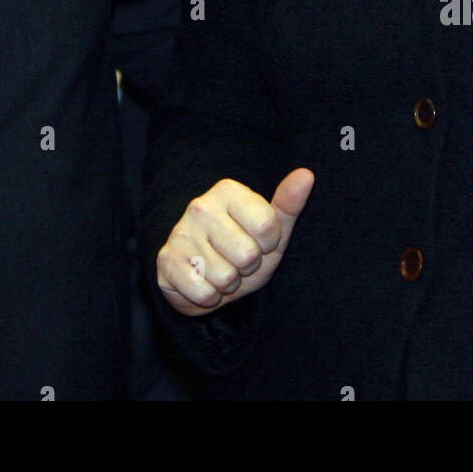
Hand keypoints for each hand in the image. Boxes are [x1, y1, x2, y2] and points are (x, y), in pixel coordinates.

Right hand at [156, 169, 314, 315]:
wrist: (205, 274)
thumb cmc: (244, 247)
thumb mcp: (272, 230)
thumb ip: (289, 204)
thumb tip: (307, 174)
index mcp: (228, 190)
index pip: (266, 227)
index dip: (268, 245)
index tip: (258, 241)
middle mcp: (200, 206)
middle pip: (247, 255)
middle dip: (248, 267)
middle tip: (237, 260)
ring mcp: (180, 233)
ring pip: (225, 276)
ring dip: (228, 283)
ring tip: (221, 270)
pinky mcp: (166, 262)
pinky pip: (203, 293)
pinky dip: (209, 296)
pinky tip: (203, 280)